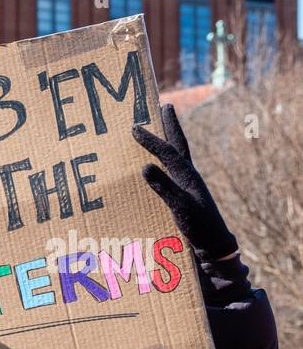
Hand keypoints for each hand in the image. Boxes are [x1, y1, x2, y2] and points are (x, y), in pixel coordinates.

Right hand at [133, 104, 236, 260]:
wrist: (213, 243)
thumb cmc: (198, 226)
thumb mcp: (180, 206)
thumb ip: (163, 187)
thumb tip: (144, 166)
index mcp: (187, 176)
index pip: (167, 152)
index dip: (151, 140)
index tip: (134, 128)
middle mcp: (188, 175)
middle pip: (179, 144)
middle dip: (171, 125)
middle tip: (165, 105)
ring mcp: (188, 185)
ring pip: (176, 156)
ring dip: (168, 141)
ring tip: (160, 129)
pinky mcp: (185, 195)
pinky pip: (173, 170)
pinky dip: (165, 161)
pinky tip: (158, 164)